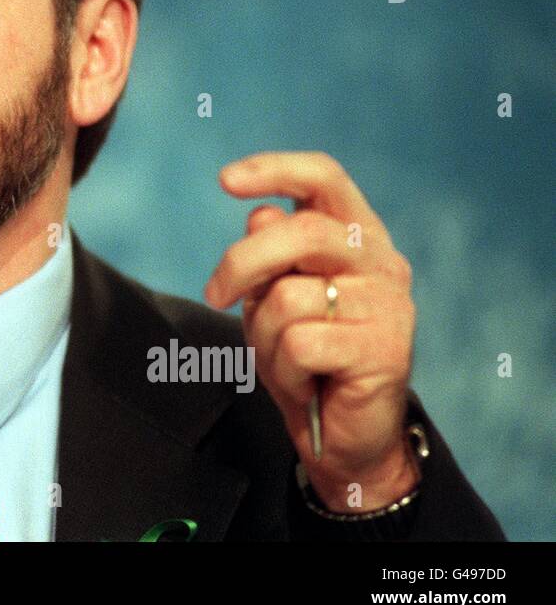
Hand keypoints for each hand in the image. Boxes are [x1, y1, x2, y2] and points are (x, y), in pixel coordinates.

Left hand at [203, 151, 418, 512]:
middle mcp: (380, 262)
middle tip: (215, 295)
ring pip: (288, 297)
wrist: (344, 434)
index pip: (324, 178)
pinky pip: (298, 344)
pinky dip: (281, 370)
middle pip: (301, 232)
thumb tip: (260, 215)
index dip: (276, 169)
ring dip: (262, 335)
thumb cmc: (306, 356)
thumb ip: (269, 256)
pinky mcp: (384, 350)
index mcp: (355, 235)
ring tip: (285, 359)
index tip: (226, 180)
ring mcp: (388, 305)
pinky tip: (303, 384)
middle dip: (243, 262)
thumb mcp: (274, 297)